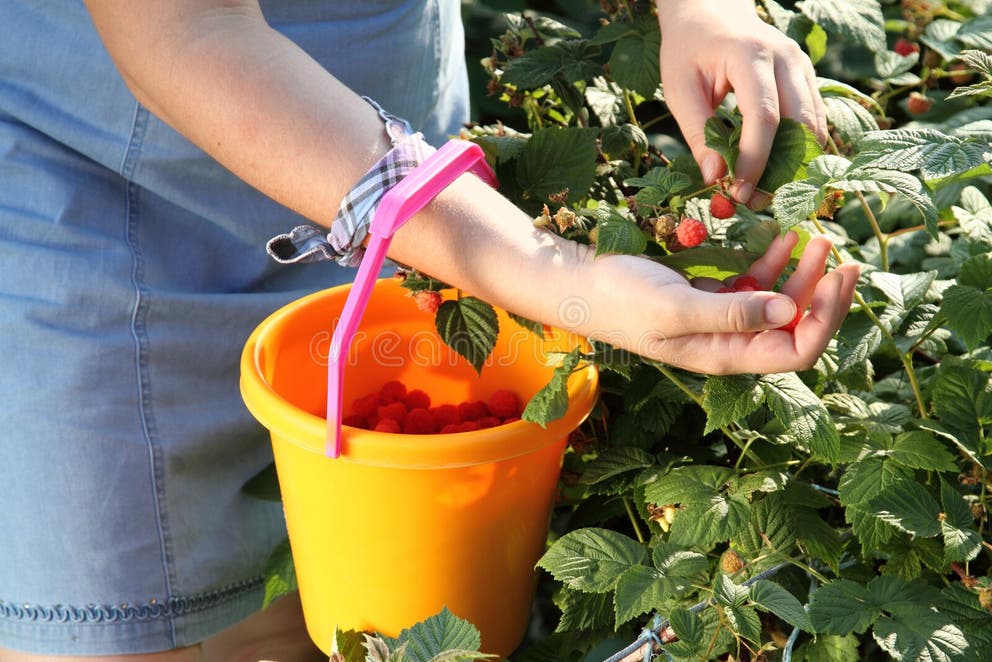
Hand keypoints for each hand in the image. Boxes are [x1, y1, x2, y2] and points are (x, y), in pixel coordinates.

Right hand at [575, 232, 857, 373]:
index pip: (796, 350)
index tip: (839, 275)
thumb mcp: (676, 307)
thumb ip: (732, 312)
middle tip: (838, 252)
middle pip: (793, 326)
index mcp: (725, 354)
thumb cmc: (622, 298)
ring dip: (800, 274)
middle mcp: (729, 343)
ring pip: (777, 304)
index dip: (825, 318)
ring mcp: (719, 321)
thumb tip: (788, 310)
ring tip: (812, 236)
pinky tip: (781, 240)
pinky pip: (753, 286)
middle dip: (820, 292)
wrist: (580, 284)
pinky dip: (772, 264)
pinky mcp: (708, 298)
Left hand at [656, 0, 827, 206]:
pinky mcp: (806, 78)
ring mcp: (802, 66)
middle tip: (754, 200)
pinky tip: (775, 172)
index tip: (738, 191)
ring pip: (814, 124)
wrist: (710, 12)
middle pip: (800, 122)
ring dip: (793, 164)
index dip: (755, 158)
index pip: (764, 115)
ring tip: (763, 192)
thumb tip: (715, 178)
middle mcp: (786, 58)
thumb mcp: (680, 89)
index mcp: (751, 55)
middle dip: (780, 168)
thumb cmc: (689, 50)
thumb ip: (697, 133)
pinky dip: (799, 150)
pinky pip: (813, 120)